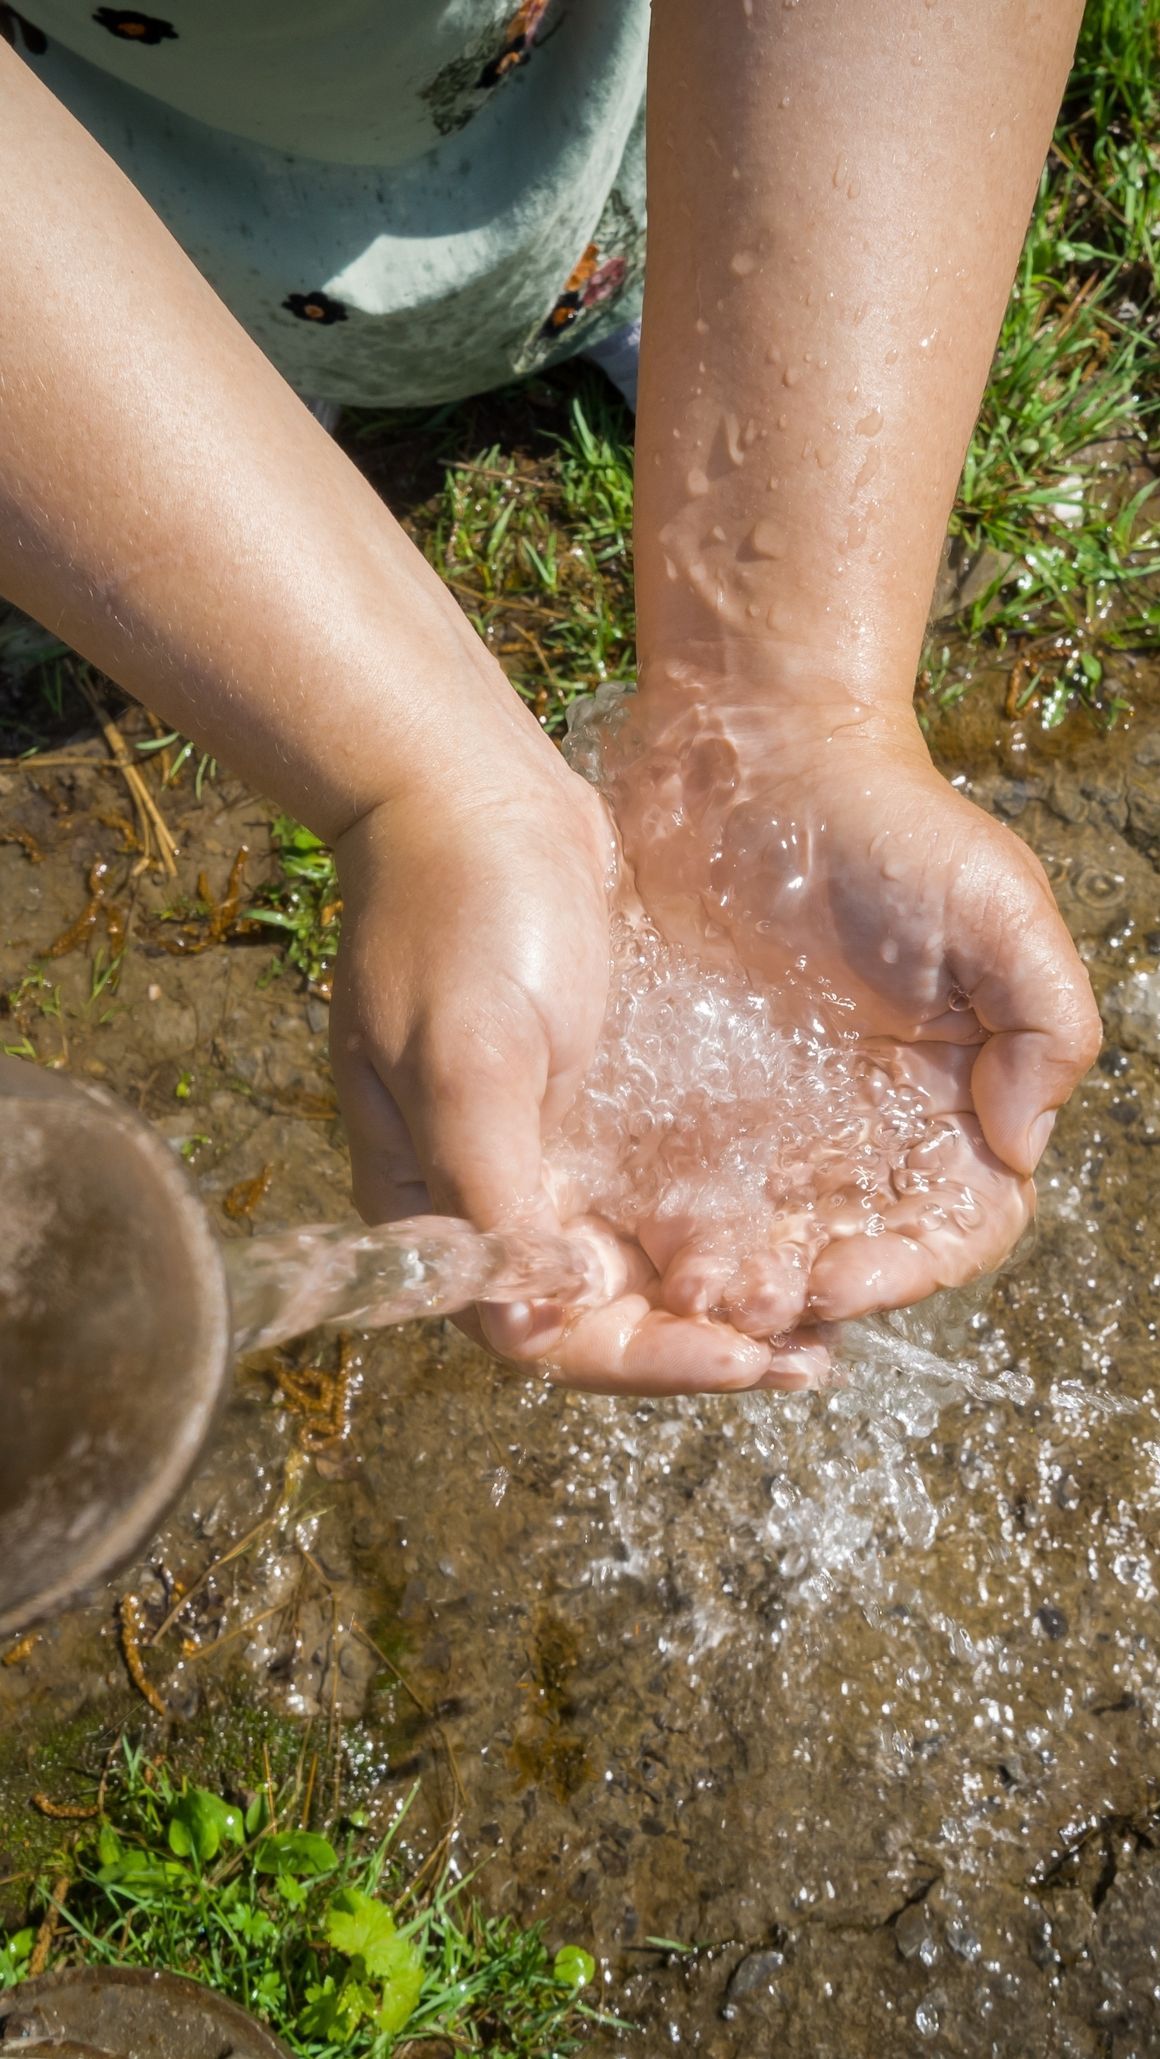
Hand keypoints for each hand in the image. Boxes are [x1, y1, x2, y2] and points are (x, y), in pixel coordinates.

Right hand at [329, 726, 828, 1393]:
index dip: (640, 1361)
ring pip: (638, 1267)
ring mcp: (546, 1152)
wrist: (475, 792)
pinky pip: (661, 1199)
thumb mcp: (468, 1053)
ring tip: (820, 1323)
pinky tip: (793, 1239)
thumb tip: (530, 1308)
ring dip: (721, 1301)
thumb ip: (490, 1187)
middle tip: (809, 1357)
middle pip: (597, 1316)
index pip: (540, 1331)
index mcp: (437, 1204)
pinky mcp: (596, 1108)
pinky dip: (722, 1229)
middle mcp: (494, 1195)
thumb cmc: (456, 914)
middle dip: (699, 1345)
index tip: (739, 1358)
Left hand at [599, 679, 1100, 1330]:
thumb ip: (1042, 1021)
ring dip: (729, 1286)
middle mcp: (861, 1134)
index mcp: (951, 1106)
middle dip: (801, 1298)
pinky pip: (672, 1192)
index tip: (841, 1278)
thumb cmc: (888, 822)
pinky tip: (630, 1245)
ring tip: (685, 1292)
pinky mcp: (680, 1103)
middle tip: (743, 1306)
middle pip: (846, 1257)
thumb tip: (1020, 1145)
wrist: (752, 751)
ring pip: (758, 1244)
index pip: (949, 1229)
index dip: (905, 1272)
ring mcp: (766, 1125)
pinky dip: (658, 1234)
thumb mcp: (996, 901)